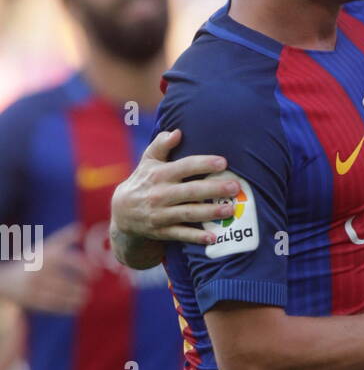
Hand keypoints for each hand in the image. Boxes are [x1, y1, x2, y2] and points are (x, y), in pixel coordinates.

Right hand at [1, 224, 92, 313]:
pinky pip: (53, 306)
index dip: (83, 267)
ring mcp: (33, 286)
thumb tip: (81, 228)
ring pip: (59, 294)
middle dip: (79, 286)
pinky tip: (78, 307)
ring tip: (86, 298)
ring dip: (75, 298)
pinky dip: (67, 307)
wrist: (5, 280)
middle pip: (63, 280)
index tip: (96, 275)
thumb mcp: (43, 247)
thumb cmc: (31, 261)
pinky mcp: (32, 300)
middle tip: (90, 289)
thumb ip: (63, 238)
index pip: (66, 259)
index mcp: (43, 256)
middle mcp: (37, 270)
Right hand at [110, 128, 239, 247]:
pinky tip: (214, 237)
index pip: (184, 167)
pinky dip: (196, 237)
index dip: (203, 164)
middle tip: (235, 186)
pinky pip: (181, 234)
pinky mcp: (162, 231)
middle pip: (191, 191)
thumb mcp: (147, 162)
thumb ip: (161, 145)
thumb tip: (177, 132)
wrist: (122, 213)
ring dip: (210, 212)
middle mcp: (160, 194)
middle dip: (213, 189)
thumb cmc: (143, 182)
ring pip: (188, 213)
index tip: (223, 162)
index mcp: (159, 174)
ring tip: (230, 209)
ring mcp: (161, 214)